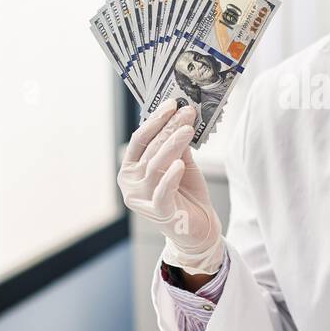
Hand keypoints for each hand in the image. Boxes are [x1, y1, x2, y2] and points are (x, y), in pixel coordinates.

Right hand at [119, 103, 224, 274]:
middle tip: (185, 111)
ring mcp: (141, 199)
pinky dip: (171, 176)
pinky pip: (162, 191)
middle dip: (168, 128)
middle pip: (150, 149)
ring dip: (172, 145)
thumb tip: (180, 116)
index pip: (139, 139)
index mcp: (131, 169)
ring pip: (156, 166)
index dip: (155, 120)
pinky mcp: (157, 213)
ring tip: (187, 129)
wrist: (199, 226)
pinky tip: (180, 163)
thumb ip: (176, 144)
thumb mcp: (180, 163)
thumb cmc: (186, 193)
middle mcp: (130, 184)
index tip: (171, 104)